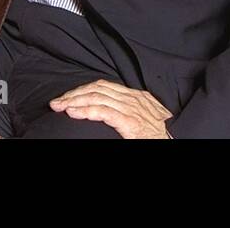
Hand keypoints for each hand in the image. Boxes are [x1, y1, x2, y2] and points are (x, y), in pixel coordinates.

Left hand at [48, 80, 172, 137]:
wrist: (172, 143)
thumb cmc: (157, 135)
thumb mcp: (144, 117)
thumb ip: (126, 110)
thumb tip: (104, 110)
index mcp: (136, 96)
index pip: (103, 86)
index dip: (82, 90)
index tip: (67, 97)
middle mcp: (134, 98)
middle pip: (97, 89)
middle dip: (74, 94)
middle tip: (57, 101)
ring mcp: (132, 108)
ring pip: (97, 98)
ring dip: (74, 101)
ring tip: (60, 106)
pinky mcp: (130, 121)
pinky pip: (104, 111)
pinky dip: (86, 110)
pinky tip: (73, 112)